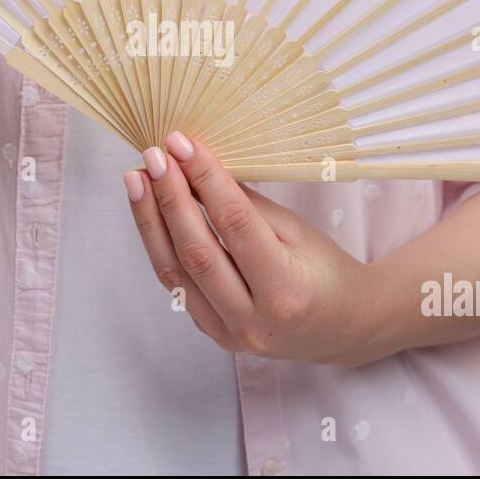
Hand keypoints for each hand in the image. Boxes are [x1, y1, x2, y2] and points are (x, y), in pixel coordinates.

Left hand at [124, 133, 383, 366]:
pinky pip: (177, 285)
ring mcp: (229, 334)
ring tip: (136, 179)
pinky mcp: (212, 333)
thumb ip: (248, 206)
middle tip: (155, 155)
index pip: (236, 224)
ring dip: (150, 220)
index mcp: (287, 292)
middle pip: (198, 251)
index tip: (184, 144)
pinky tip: (149, 212)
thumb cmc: (327, 273)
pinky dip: (159, 244)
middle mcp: (254, 321)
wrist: (343, 328)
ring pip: (175, 271)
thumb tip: (199, 168)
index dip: (206, 179)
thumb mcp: (298, 233)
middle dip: (170, 197)